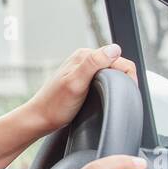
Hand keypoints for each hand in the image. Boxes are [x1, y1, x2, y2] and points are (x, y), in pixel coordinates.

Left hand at [24, 44, 138, 133]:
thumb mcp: (76, 83)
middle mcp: (84, 60)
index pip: (117, 57)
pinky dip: (108, 88)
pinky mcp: (82, 81)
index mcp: (84, 55)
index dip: (127, 74)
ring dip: (115, 83)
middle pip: (115, 64)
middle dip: (122, 78)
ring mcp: (82, 70)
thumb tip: (114, 49)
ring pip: (110, 73)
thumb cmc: (55, 105)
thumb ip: (94, 63)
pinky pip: (102, 80)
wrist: (39, 120)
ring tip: (113, 97)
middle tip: (120, 97)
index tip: (128, 90)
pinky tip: (104, 97)